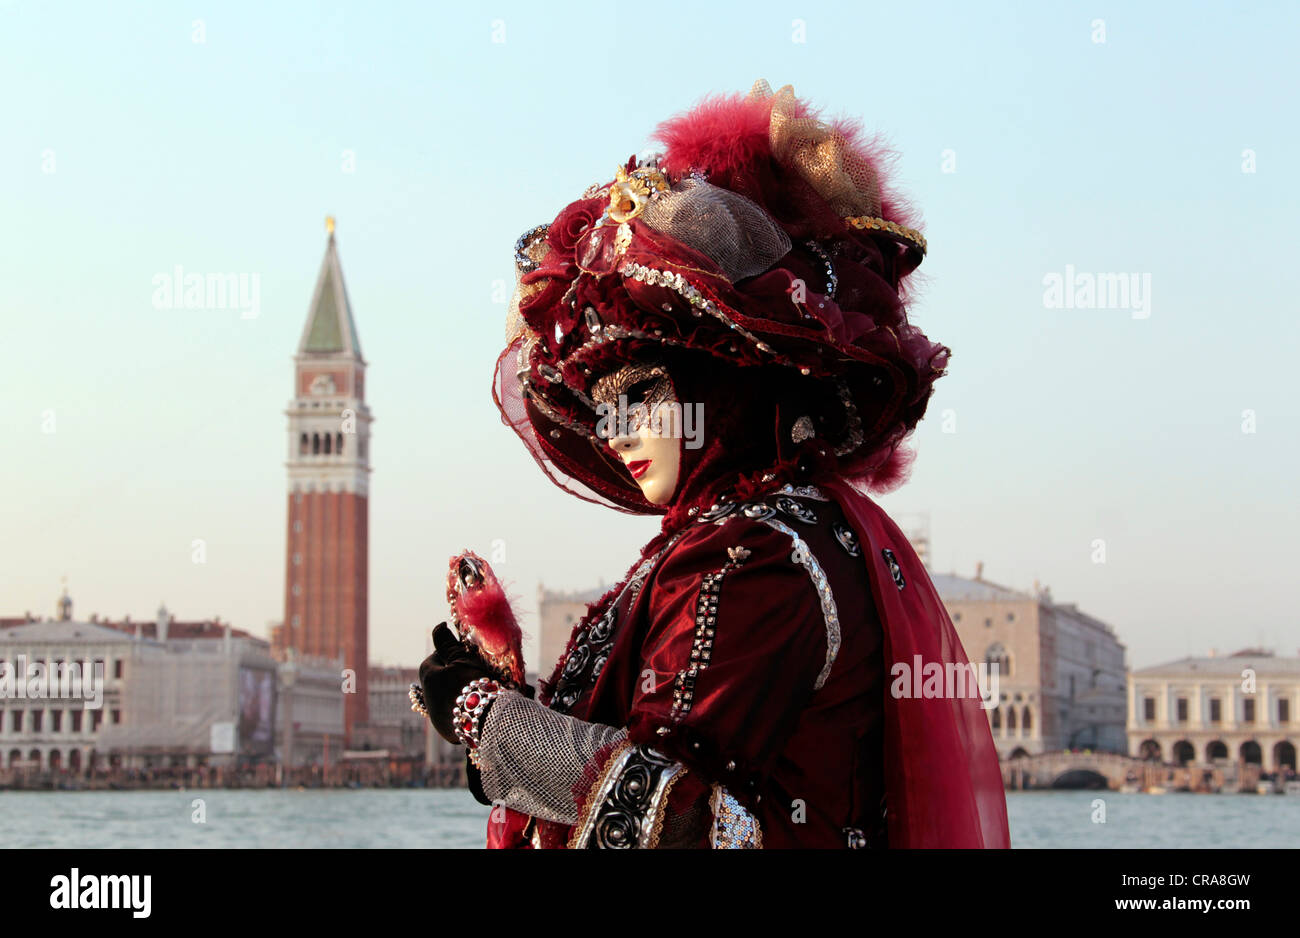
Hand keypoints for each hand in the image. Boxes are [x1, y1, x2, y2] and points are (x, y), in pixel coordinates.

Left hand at [419, 623, 493, 743]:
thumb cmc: (474, 684)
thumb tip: (438, 627)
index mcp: (428, 676)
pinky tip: (477, 706)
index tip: (465, 653)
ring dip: (458, 693)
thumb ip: (447, 643)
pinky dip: (463, 709)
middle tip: (474, 671)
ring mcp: (436, 718)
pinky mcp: (448, 732)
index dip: (450, 654)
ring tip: (479, 689)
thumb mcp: (462, 658)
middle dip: (454, 674)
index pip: (434, 659)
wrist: (487, 719)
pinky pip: (454, 716)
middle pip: (440, 680)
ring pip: (446, 699)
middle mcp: (428, 698)